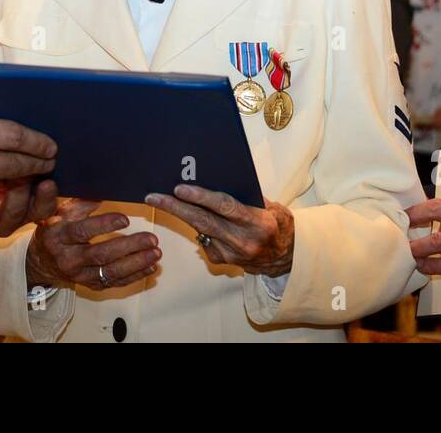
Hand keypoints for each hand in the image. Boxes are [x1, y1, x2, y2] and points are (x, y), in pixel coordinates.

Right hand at [25, 199, 160, 290]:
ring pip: (110, 272)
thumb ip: (80, 203)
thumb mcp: (60, 213)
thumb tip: (104, 187)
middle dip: (129, 247)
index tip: (125, 219)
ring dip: (136, 263)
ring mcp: (80, 275)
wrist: (42, 261)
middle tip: (151, 239)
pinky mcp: (90, 285)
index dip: (104, 225)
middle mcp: (68, 258)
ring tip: (156, 253)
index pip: (82, 231)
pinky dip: (135, 276)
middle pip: (101, 254)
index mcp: (59, 236)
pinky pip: (115, 282)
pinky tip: (150, 267)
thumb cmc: (55, 231)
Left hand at [145, 185, 293, 277]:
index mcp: (259, 222)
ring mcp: (232, 254)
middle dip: (176, 207)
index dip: (201, 197)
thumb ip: (250, 196)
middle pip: (204, 221)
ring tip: (161, 200)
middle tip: (155, 196)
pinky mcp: (222, 261)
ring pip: (200, 230)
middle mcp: (244, 241)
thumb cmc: (278, 225)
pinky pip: (203, 240)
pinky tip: (191, 216)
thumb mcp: (274, 206)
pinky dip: (197, 227)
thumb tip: (220, 179)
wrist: (285, 258)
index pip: (225, 207)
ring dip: (180, 215)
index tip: (180, 189)